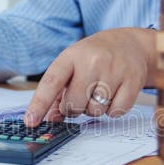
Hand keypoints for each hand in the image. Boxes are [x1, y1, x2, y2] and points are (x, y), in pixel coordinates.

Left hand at [24, 28, 155, 126]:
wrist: (129, 43)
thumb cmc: (94, 57)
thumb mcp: (72, 66)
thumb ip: (57, 92)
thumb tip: (50, 118)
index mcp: (71, 56)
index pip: (51, 82)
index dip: (39, 104)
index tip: (31, 121)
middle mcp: (92, 61)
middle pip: (74, 103)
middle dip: (74, 108)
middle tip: (82, 96)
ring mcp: (114, 70)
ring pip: (95, 111)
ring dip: (95, 109)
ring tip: (99, 92)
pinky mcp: (133, 80)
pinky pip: (116, 112)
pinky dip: (113, 110)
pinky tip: (114, 95)